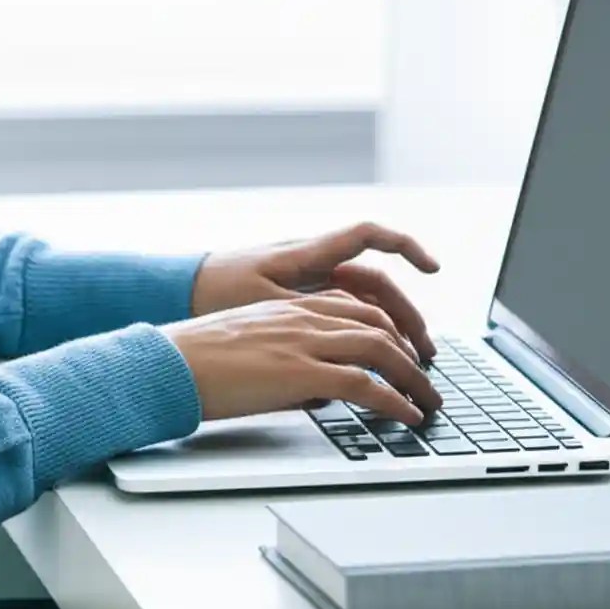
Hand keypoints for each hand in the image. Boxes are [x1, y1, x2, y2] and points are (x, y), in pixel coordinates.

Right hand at [164, 291, 441, 425]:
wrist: (167, 364)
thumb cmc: (196, 360)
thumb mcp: (251, 343)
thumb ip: (290, 353)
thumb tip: (319, 388)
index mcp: (291, 305)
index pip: (358, 307)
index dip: (391, 330)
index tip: (406, 352)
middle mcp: (304, 316)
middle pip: (380, 324)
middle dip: (412, 353)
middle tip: (427, 379)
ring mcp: (305, 341)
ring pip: (382, 350)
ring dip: (414, 379)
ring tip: (429, 402)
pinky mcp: (301, 372)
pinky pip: (366, 384)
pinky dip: (396, 401)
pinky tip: (408, 415)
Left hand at [191, 222, 440, 359]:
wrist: (176, 291)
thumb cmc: (212, 292)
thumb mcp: (259, 305)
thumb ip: (302, 318)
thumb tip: (343, 348)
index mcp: (308, 255)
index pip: (368, 238)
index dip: (405, 247)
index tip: (433, 269)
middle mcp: (315, 266)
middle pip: (378, 288)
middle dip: (409, 319)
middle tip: (427, 355)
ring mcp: (309, 287)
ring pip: (365, 307)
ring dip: (391, 334)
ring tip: (409, 367)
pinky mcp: (300, 307)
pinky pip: (344, 320)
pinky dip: (363, 339)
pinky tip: (371, 370)